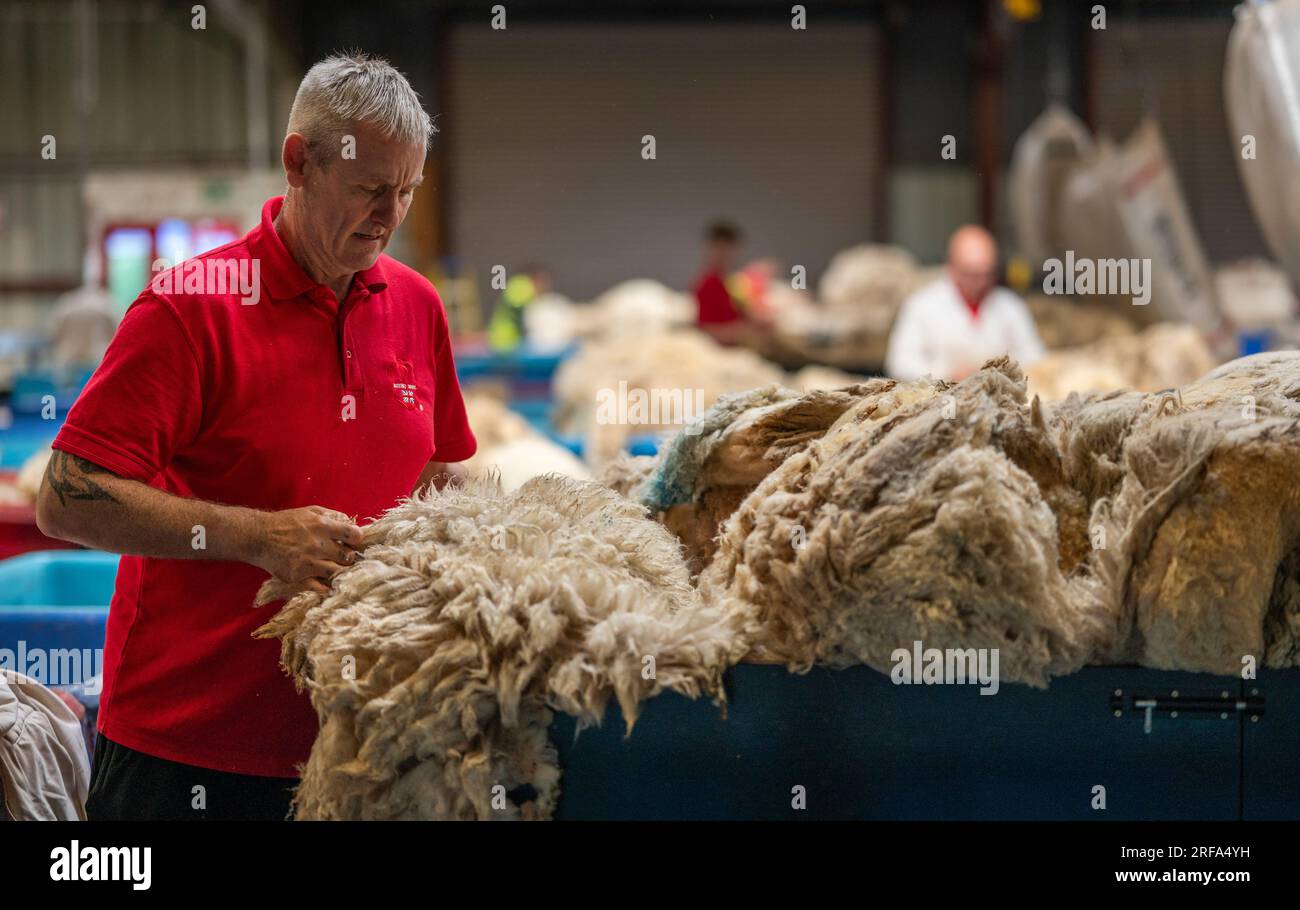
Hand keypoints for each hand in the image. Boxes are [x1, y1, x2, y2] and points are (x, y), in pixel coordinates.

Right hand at [248, 505, 363, 587]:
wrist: (258, 536)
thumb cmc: (286, 523)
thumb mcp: (311, 511)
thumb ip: (333, 516)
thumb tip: (352, 524)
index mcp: (322, 526)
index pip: (354, 535)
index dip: (357, 541)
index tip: (354, 543)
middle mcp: (317, 544)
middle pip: (348, 557)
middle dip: (349, 558)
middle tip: (345, 558)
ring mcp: (307, 562)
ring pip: (336, 572)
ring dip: (339, 571)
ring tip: (336, 569)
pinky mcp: (297, 576)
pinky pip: (320, 586)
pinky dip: (326, 586)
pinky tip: (326, 582)